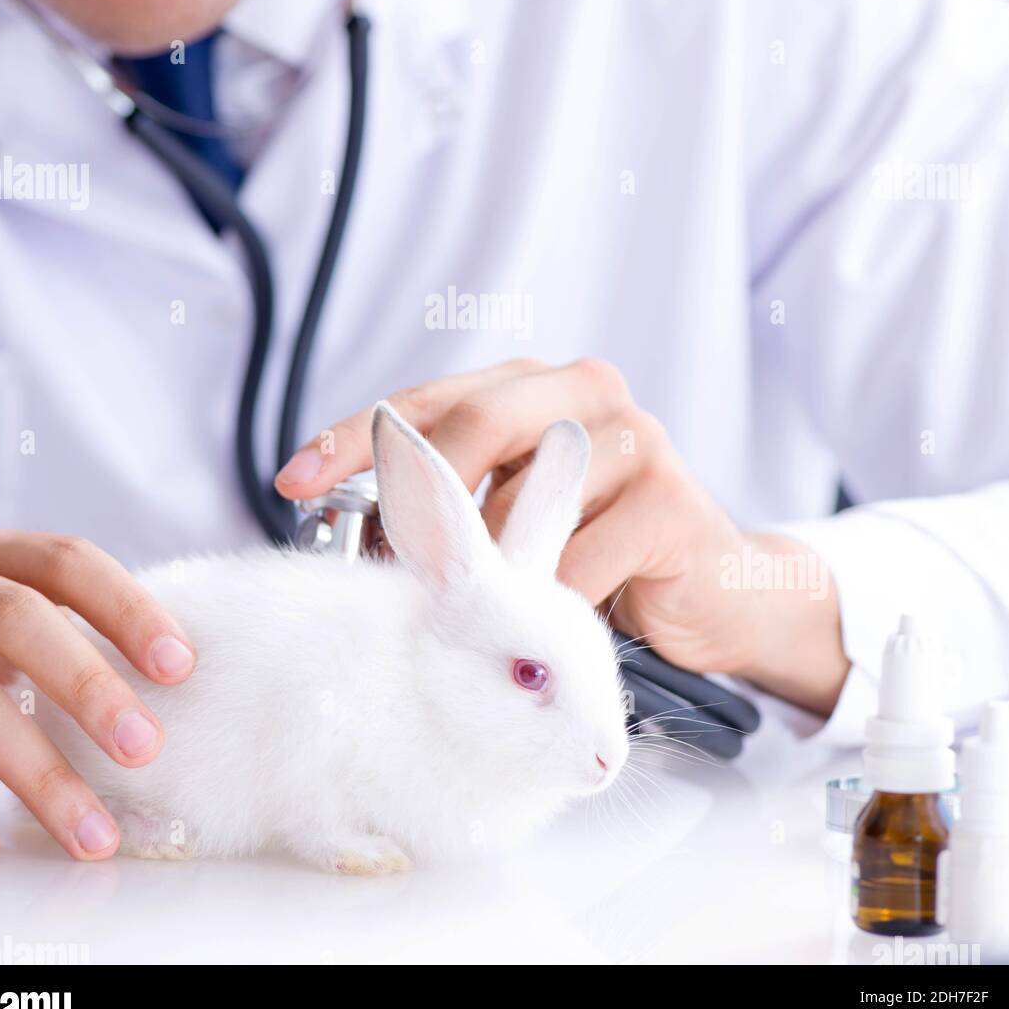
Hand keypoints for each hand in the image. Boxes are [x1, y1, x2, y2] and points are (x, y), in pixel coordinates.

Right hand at [0, 527, 196, 862]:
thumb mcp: (4, 611)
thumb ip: (72, 627)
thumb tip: (180, 678)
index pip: (66, 562)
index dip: (127, 608)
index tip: (181, 666)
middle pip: (17, 619)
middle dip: (88, 684)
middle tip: (147, 748)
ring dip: (38, 773)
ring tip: (95, 835)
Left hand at [276, 357, 849, 715]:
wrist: (715, 596)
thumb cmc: (598, 556)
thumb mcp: (515, 523)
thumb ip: (454, 509)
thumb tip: (355, 536)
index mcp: (536, 385)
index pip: (429, 398)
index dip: (356, 438)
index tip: (294, 481)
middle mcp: (587, 392)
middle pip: (480, 422)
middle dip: (418, 493)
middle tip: (376, 559)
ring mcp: (638, 439)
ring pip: (526, 502)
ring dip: (489, 569)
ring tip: (478, 612)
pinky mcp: (672, 502)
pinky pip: (579, 562)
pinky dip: (550, 604)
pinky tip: (554, 623)